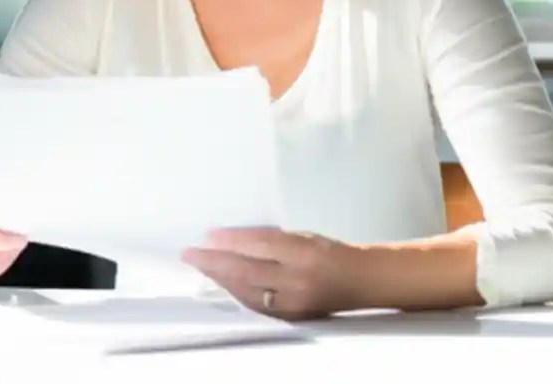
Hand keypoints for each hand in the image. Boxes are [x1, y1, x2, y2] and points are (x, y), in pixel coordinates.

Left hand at [181, 227, 358, 320]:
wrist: (363, 281)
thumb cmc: (333, 252)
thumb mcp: (305, 236)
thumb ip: (273, 240)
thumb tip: (234, 241)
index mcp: (305, 252)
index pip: (261, 245)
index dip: (231, 241)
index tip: (207, 235)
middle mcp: (298, 279)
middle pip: (247, 271)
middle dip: (214, 262)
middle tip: (189, 254)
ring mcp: (294, 302)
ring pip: (247, 292)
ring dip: (220, 279)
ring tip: (201, 266)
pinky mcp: (292, 317)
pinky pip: (257, 305)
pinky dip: (237, 293)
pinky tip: (224, 284)